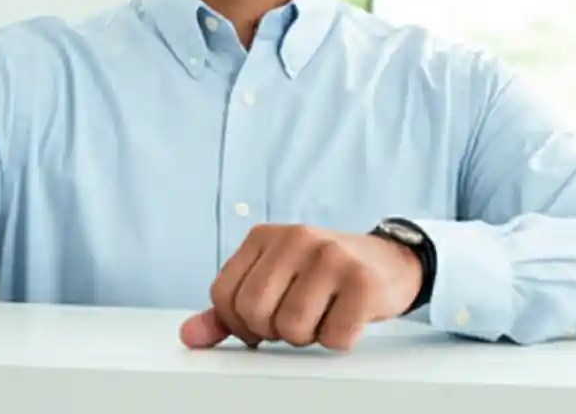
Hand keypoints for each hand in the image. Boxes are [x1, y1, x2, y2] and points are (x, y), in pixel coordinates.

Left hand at [180, 224, 421, 350]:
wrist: (388, 260)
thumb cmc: (321, 275)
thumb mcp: (272, 280)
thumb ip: (228, 309)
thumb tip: (188, 336)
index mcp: (263, 235)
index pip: (223, 295)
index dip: (239, 323)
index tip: (262, 323)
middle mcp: (295, 238)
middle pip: (255, 311)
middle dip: (273, 330)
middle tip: (296, 319)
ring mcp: (331, 256)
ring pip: (293, 327)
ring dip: (308, 337)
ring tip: (322, 315)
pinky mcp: (362, 281)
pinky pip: (334, 337)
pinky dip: (338, 339)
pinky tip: (346, 317)